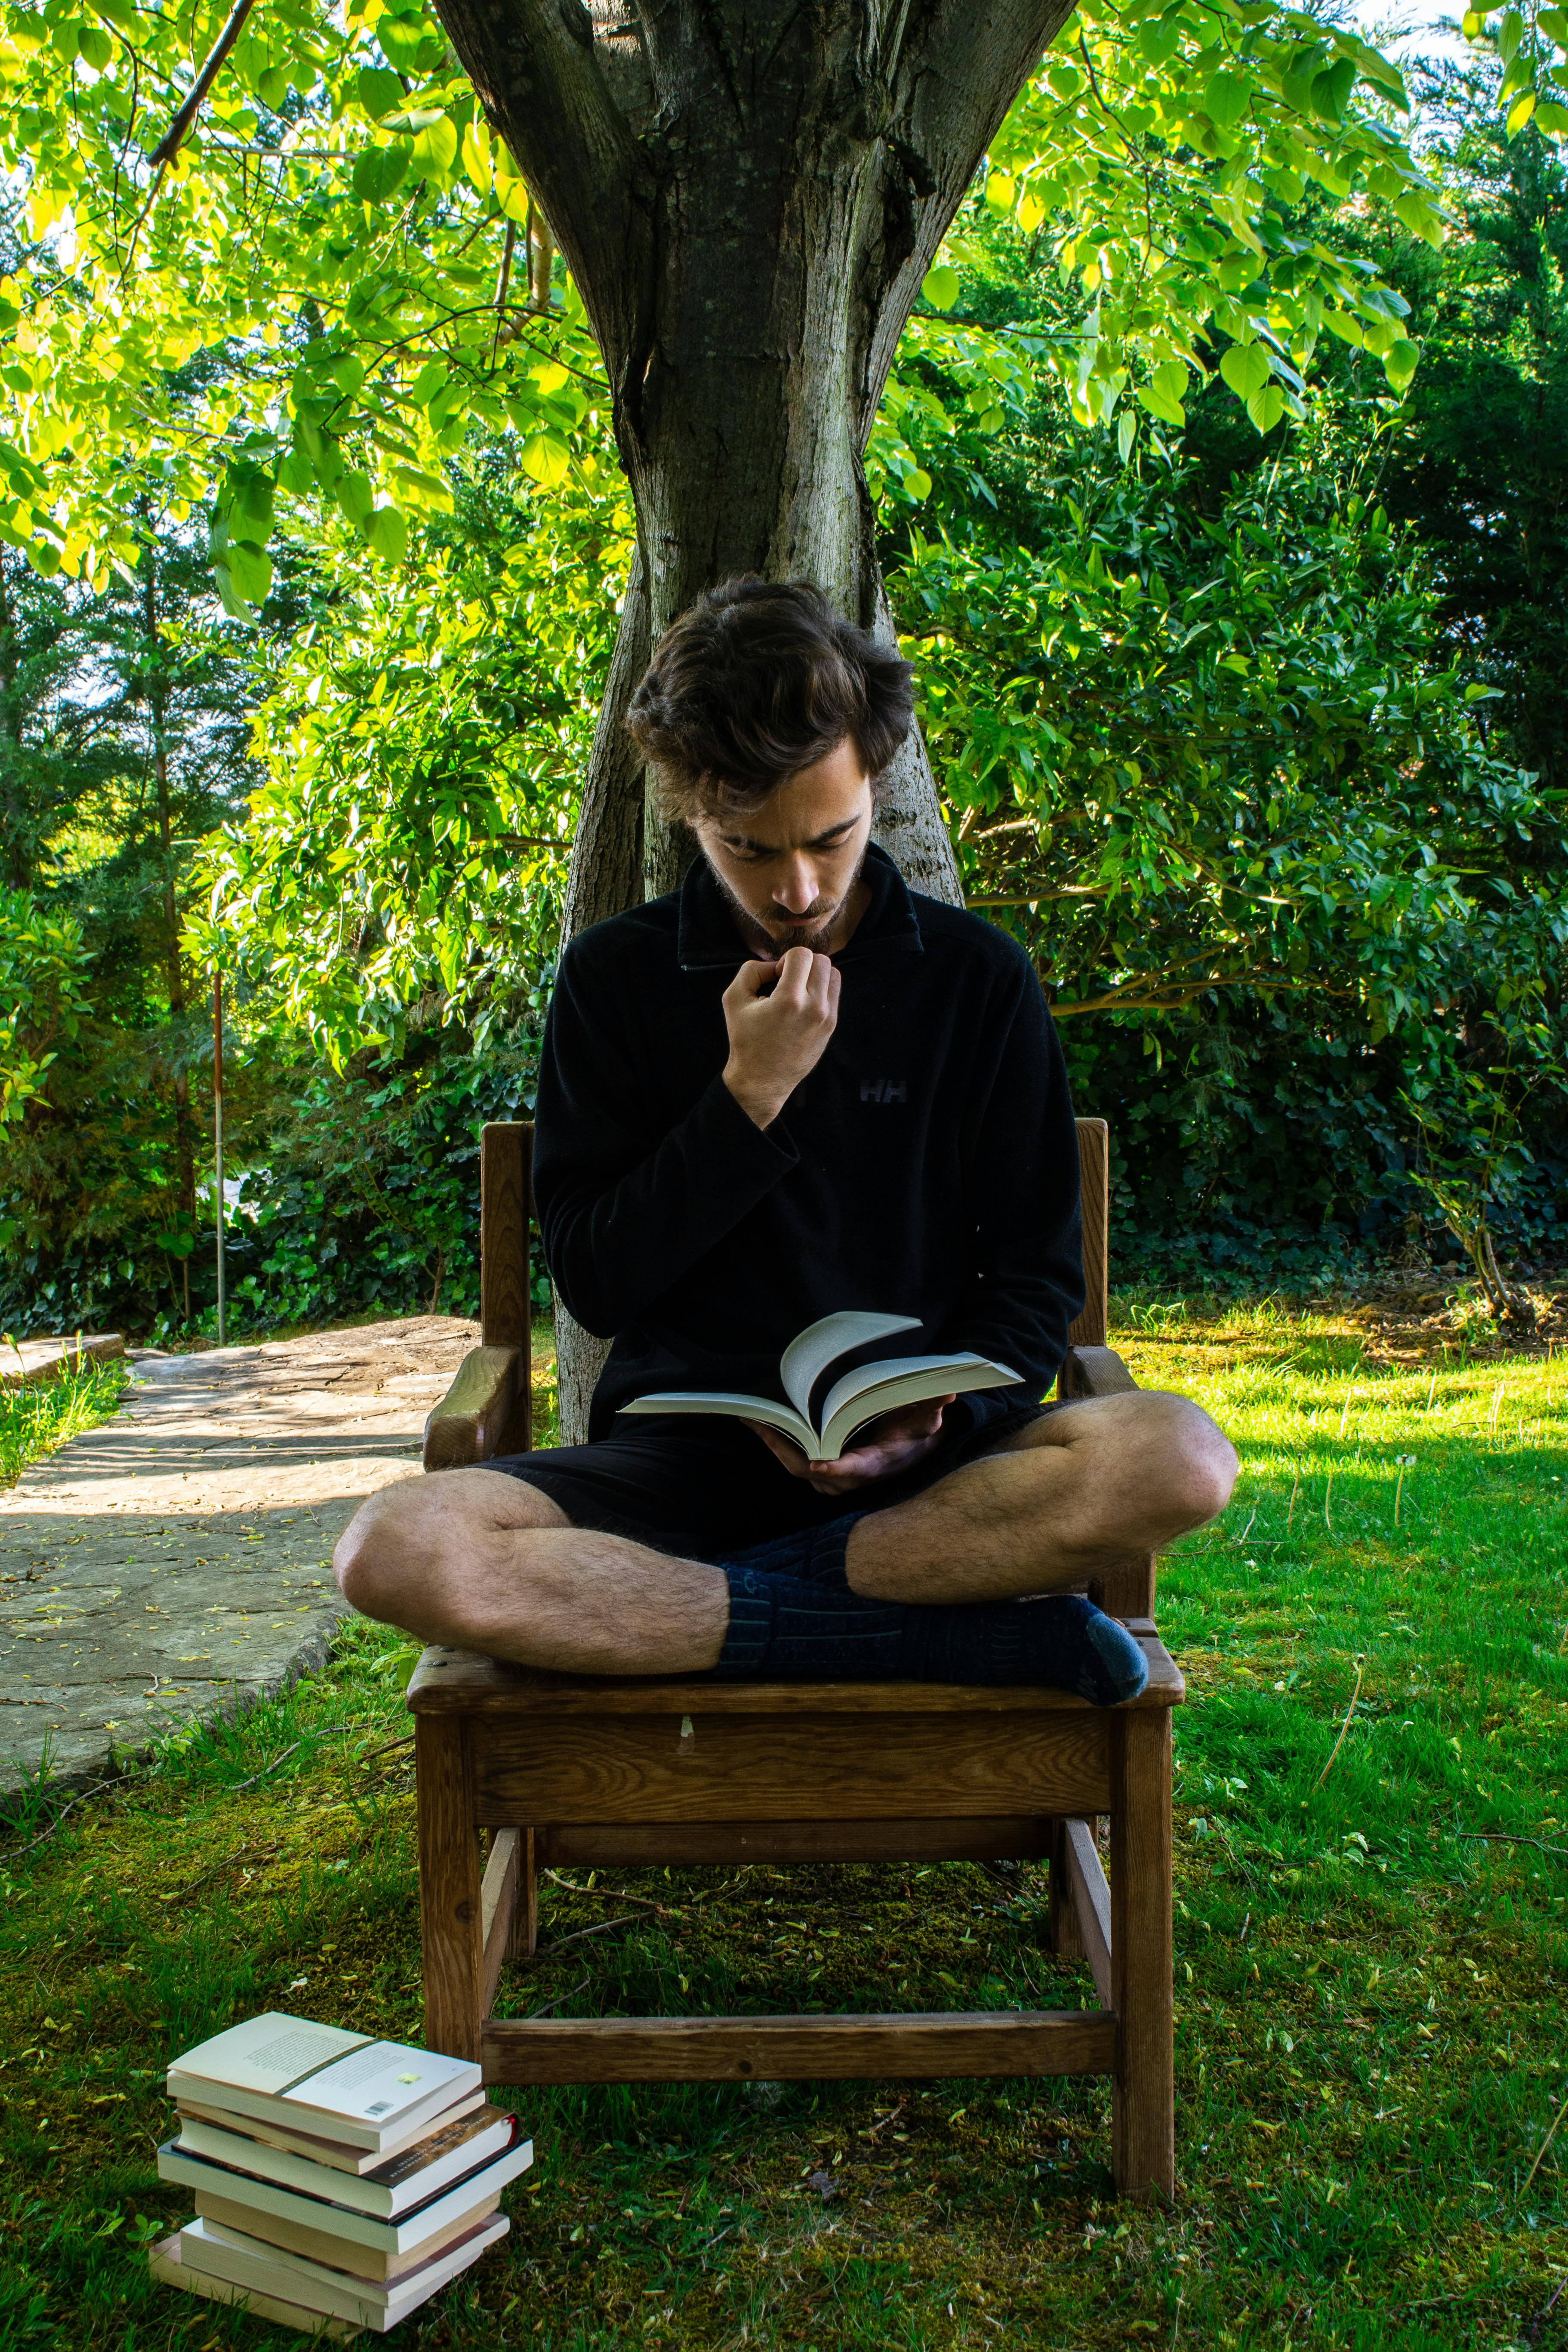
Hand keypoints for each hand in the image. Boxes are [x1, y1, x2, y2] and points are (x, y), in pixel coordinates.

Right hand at [721, 946, 839, 1127]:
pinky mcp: (831, 1026)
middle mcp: (814, 1007)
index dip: (786, 959)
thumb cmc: (745, 1040)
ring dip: (815, 974)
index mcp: (789, 1000)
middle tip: (787, 981)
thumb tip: (775, 964)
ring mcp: (826, 1018)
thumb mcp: (734, 998)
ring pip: (833, 974)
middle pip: (821, 961)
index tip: (776, 976)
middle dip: (802, 963)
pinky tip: (803, 1003)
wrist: (762, 1079)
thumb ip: (751, 970)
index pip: (802, 954)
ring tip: (797, 990)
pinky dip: (820, 990)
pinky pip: (834, 993)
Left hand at [746, 1396, 956, 1496]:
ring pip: (794, 1464)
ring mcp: (831, 1478)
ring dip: (772, 1442)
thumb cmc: (912, 1436)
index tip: (817, 1463)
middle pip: (807, 1467)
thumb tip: (948, 1392)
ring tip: (751, 1415)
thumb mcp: (924, 1423)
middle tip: (757, 1419)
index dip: (834, 1467)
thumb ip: (932, 1409)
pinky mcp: (821, 1473)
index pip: (850, 1470)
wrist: (906, 1453)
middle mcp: (847, 1478)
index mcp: (871, 1466)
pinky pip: (793, 1460)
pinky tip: (762, 1422)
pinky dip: (777, 1443)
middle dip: (780, 1445)